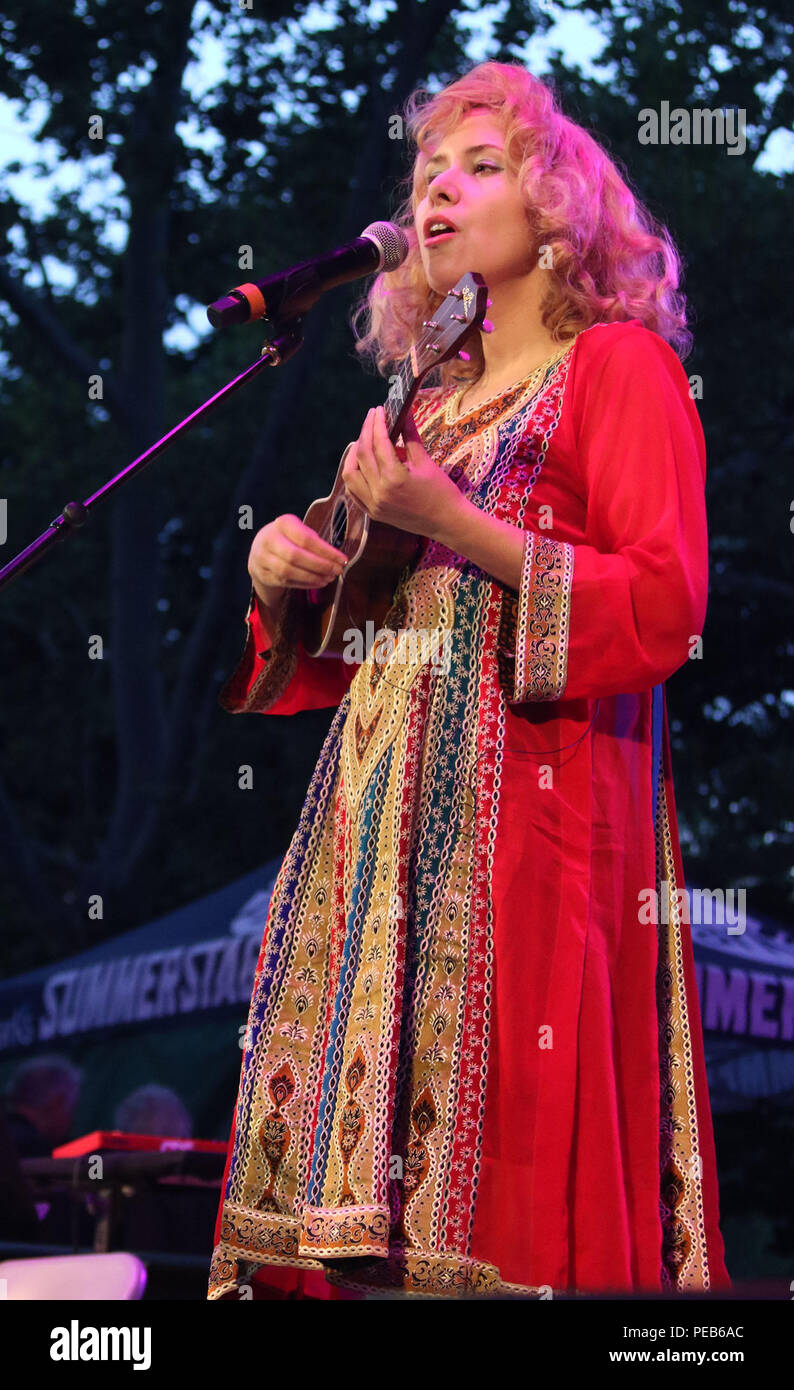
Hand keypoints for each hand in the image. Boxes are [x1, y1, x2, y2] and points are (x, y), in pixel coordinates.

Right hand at [248, 513, 347, 595]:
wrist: (261, 550)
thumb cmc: (287, 539)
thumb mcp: (298, 531)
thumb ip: (314, 541)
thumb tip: (337, 558)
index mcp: (282, 524)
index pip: (305, 538)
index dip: (326, 551)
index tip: (342, 559)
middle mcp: (268, 539)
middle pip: (295, 555)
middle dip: (320, 565)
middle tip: (337, 571)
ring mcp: (263, 558)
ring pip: (289, 571)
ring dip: (313, 577)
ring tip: (329, 578)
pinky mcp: (264, 574)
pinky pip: (286, 581)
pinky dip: (306, 584)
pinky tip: (319, 582)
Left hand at [342, 405, 464, 540]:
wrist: (446, 522)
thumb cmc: (441, 492)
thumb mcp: (425, 462)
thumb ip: (410, 437)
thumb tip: (404, 414)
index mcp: (395, 478)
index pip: (379, 443)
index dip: (377, 423)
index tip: (379, 410)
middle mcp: (380, 493)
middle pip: (362, 455)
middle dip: (365, 432)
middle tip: (371, 418)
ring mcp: (374, 505)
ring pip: (350, 474)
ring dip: (354, 454)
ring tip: (363, 440)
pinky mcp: (373, 513)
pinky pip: (353, 491)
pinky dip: (353, 475)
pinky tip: (361, 464)